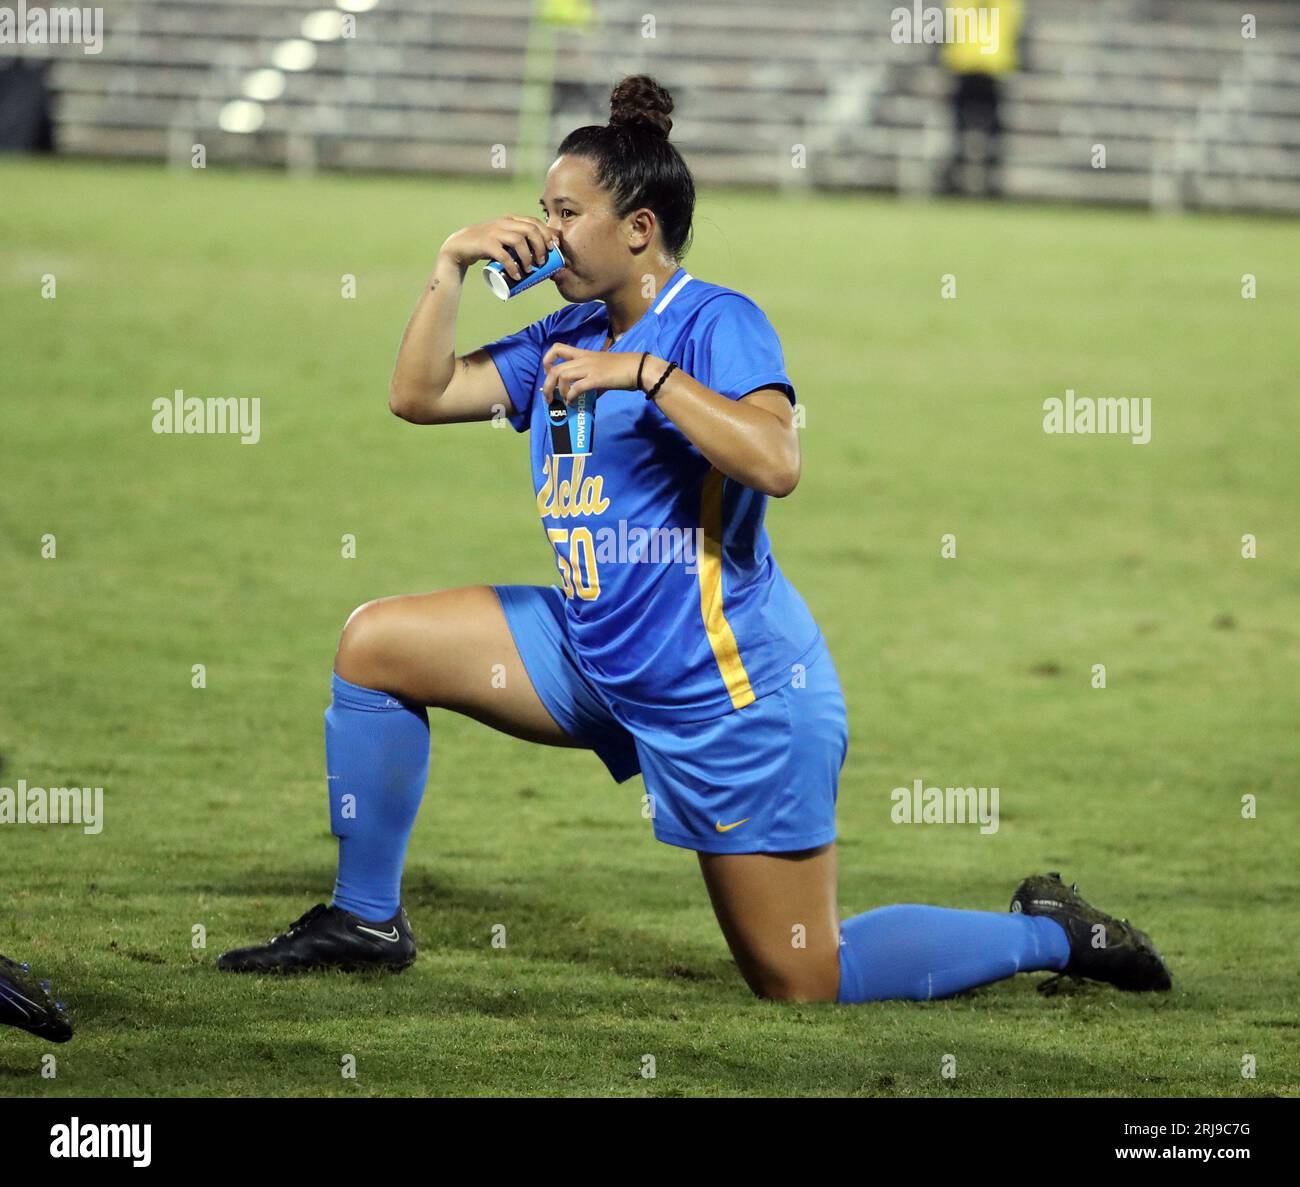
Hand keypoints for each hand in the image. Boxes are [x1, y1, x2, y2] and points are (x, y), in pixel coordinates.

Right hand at [440, 215, 557, 279]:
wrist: (461, 246)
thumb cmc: (487, 245)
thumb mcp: (504, 237)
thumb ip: (518, 238)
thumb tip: (544, 252)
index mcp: (511, 219)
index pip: (534, 221)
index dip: (547, 233)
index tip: (553, 247)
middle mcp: (504, 223)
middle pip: (530, 230)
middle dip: (541, 246)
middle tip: (543, 262)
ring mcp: (494, 232)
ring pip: (518, 241)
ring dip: (528, 257)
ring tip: (530, 270)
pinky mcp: (486, 244)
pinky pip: (503, 255)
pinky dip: (512, 266)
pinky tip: (517, 275)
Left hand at [541, 346, 655, 404]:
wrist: (637, 368)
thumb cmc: (622, 369)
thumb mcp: (601, 370)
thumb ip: (588, 379)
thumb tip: (581, 394)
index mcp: (583, 354)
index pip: (557, 348)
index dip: (547, 360)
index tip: (549, 373)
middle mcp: (583, 359)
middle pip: (554, 368)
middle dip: (547, 384)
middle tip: (548, 396)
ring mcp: (589, 368)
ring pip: (561, 376)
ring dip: (558, 391)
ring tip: (563, 400)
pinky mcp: (596, 379)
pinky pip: (576, 387)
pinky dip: (570, 396)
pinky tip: (572, 402)